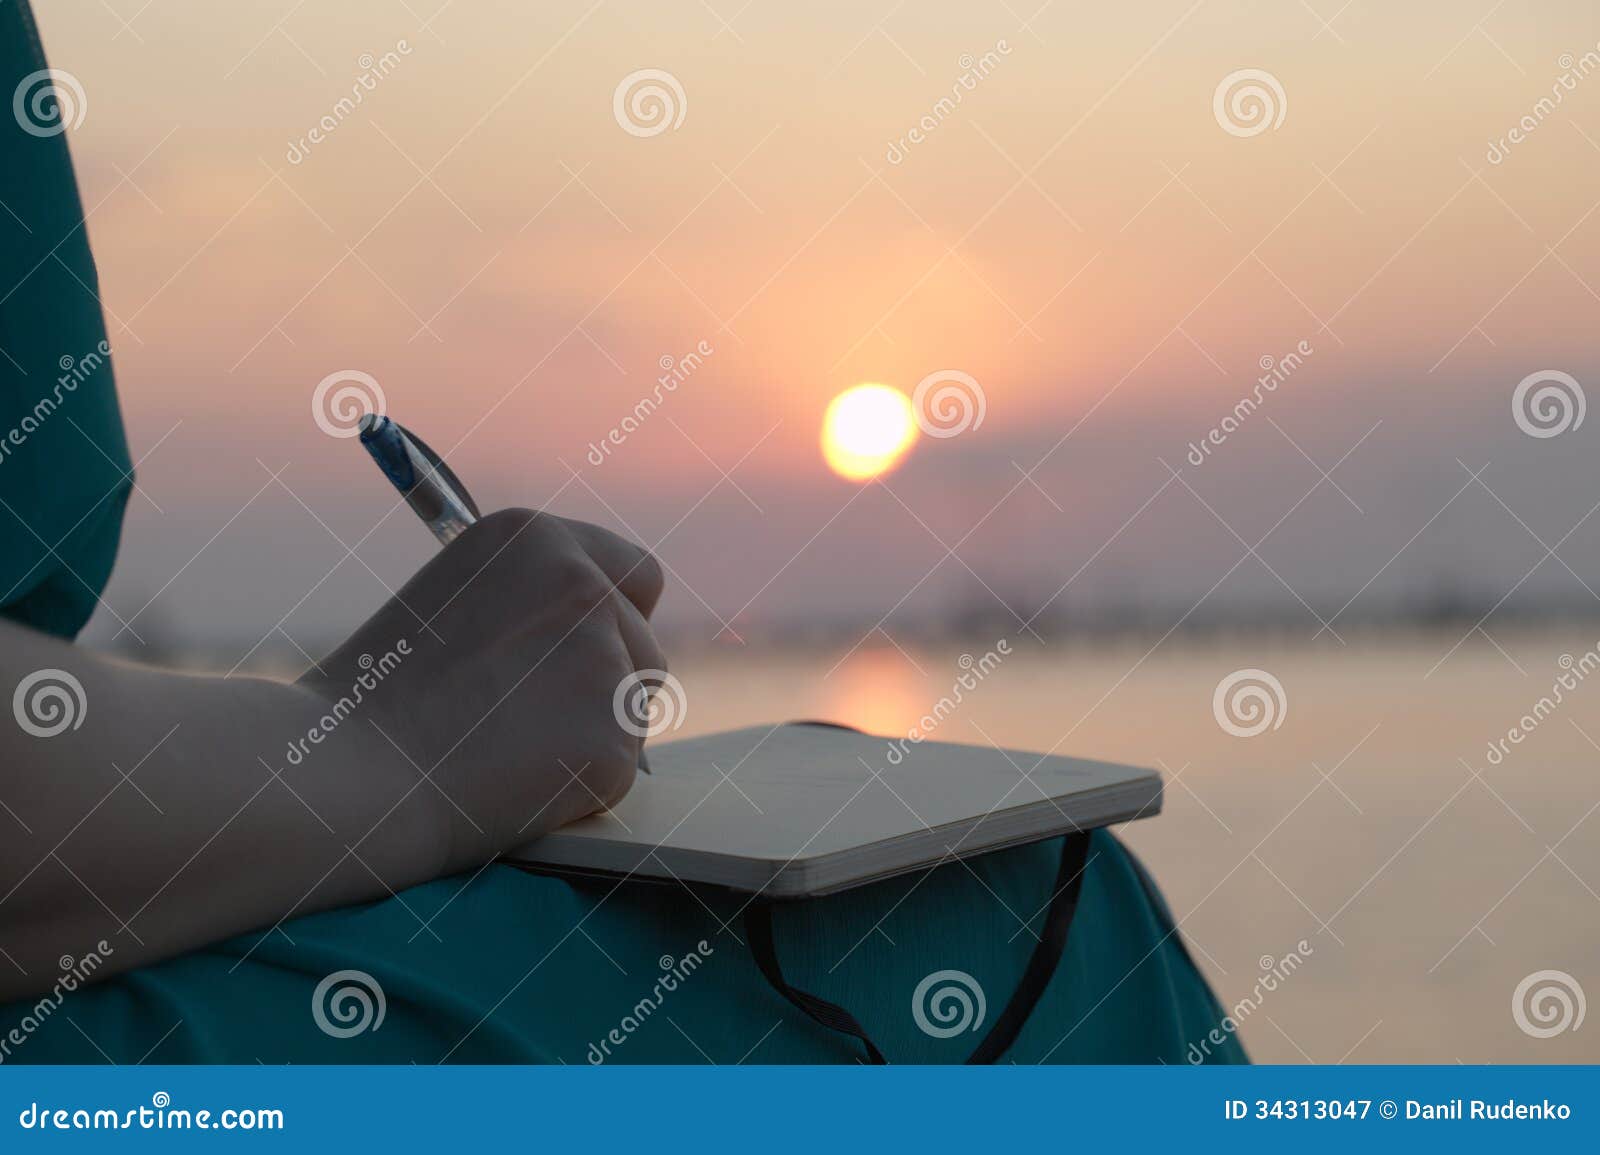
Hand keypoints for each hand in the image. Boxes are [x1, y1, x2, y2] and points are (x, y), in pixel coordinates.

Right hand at [300, 508, 665, 872]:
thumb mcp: (455, 603)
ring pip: (635, 709)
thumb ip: (531, 605)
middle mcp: (582, 585)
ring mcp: (605, 659)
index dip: (616, 618)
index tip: (587, 655)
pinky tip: (511, 783)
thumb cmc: (376, 701)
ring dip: (591, 733)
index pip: (635, 573)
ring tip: (502, 747)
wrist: (346, 773)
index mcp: (535, 538)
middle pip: (642, 645)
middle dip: (606, 684)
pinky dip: (578, 787)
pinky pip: (618, 768)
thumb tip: (597, 634)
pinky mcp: (614, 738)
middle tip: (528, 719)